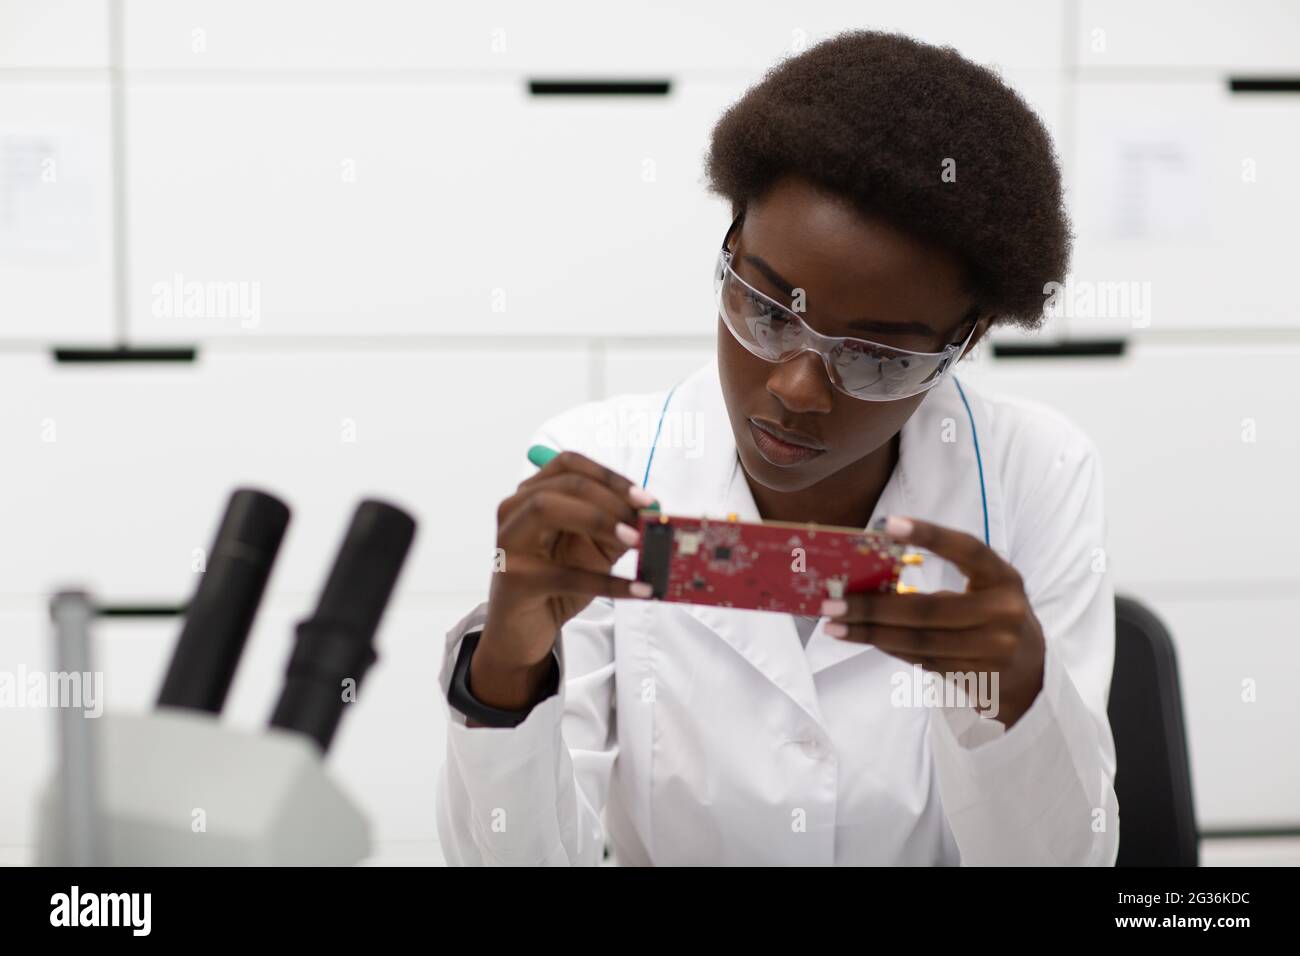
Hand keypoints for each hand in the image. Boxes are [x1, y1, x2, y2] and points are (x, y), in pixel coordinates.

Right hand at [472, 451, 654, 713]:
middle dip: (611, 499)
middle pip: (563, 484)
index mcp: (531, 494)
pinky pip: (565, 575)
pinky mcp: (516, 579)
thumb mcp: (593, 548)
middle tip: (645, 520)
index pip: (570, 465)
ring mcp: (509, 543)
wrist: (524, 629)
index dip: (611, 476)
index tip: (645, 497)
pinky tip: (640, 589)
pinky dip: (609, 582)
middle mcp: (514, 511)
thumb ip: (620, 527)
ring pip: (547, 509)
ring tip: (636, 540)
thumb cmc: (557, 582)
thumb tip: (653, 514)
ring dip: (599, 520)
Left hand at [821, 515, 1045, 727]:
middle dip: (872, 606)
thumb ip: (945, 577)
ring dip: (870, 632)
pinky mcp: (977, 675)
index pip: (967, 549)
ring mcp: (993, 648)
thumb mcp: (984, 589)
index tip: (888, 524)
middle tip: (832, 601)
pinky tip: (863, 637)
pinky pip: (921, 659)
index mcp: (1004, 577)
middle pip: (927, 608)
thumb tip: (875, 573)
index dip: (930, 535)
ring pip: (918, 640)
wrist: (1029, 673)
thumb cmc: (993, 616)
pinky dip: (888, 646)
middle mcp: (1003, 611)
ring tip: (834, 625)